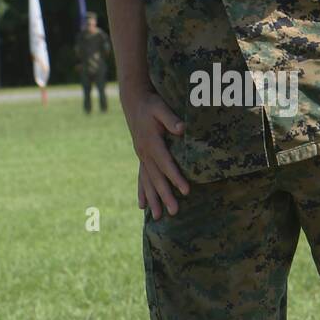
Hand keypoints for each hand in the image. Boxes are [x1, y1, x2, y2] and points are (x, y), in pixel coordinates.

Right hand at [121, 87, 189, 217]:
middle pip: (156, 178)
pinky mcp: (141, 157)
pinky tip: (142, 206)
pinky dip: (142, 192)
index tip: (186, 190)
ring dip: (153, 199)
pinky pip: (141, 178)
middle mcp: (144, 153)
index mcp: (151, 142)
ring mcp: (141, 157)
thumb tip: (182, 129)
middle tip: (174, 212)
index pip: (166, 164)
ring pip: (147, 182)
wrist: (134, 102)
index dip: (175, 177)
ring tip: (157, 217)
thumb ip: (170, 119)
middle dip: (165, 196)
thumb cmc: (151, 104)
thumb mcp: (160, 107)